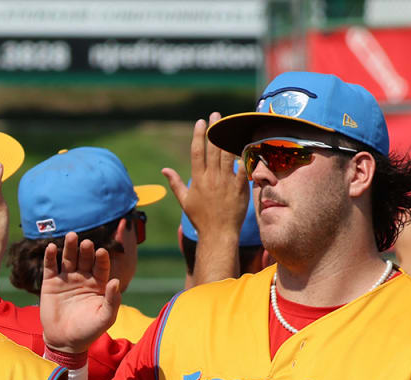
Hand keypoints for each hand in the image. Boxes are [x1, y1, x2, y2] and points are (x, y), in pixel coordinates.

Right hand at [40, 231, 120, 354]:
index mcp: (98, 284)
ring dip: (70, 247)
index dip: (102, 259)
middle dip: (86, 250)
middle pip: (85, 258)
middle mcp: (83, 277)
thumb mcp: (105, 318)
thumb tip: (116, 281)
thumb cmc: (89, 331)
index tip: (102, 252)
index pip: (102, 266)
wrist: (65, 341)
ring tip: (71, 236)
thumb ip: (112, 300)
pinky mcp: (50, 282)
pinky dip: (50, 256)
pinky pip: (50, 266)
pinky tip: (51, 247)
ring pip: (68, 258)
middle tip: (86, 243)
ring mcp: (66, 278)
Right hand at [161, 112, 248, 243]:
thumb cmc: (201, 219)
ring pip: (227, 154)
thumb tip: (164, 170)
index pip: (197, 152)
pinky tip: (245, 141)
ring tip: (230, 123)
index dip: (198, 135)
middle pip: (213, 149)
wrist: (218, 234)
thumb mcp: (184, 201)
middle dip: (214, 129)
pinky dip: (244, 154)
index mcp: (198, 180)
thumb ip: (175, 183)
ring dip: (228, 137)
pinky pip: (242, 168)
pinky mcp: (239, 188)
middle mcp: (211, 178)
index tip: (201, 122)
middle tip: (216, 115)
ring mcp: (226, 182)